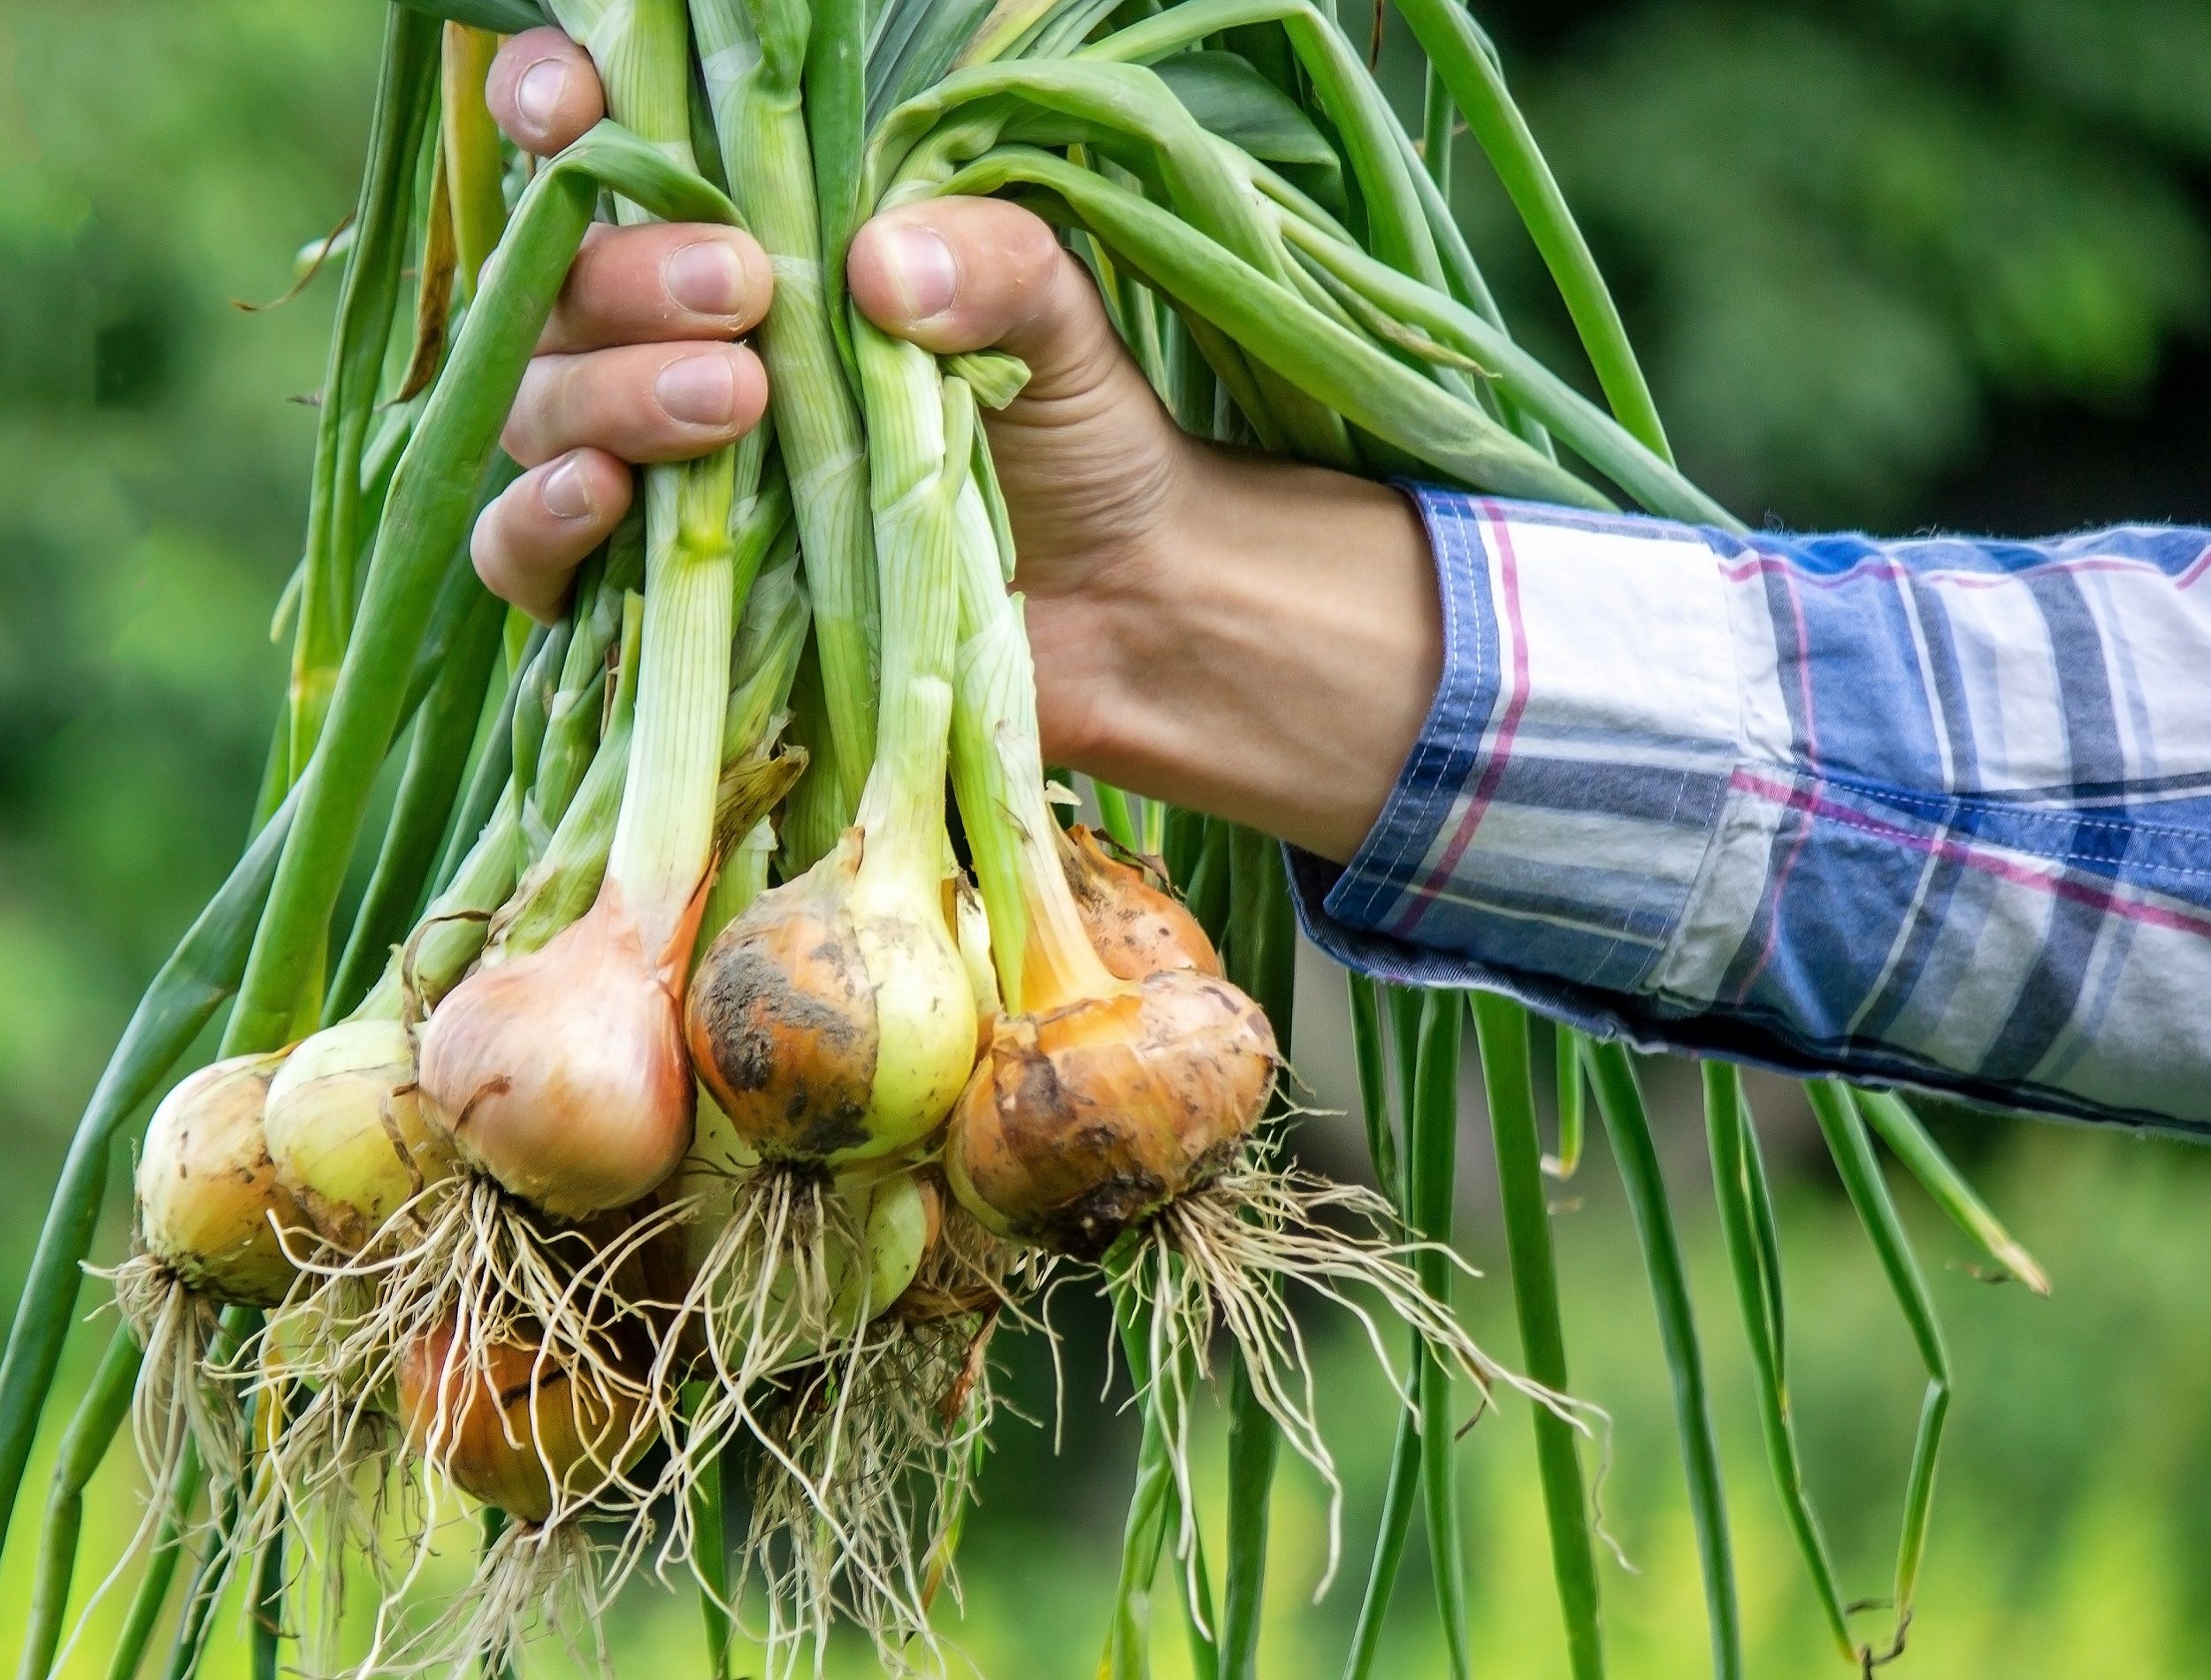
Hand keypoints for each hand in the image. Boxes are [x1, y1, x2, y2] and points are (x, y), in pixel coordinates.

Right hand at [477, 30, 1440, 862]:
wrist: (1120, 609)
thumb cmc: (1074, 438)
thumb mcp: (1052, 321)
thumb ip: (986, 260)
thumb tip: (877, 263)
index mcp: (741, 260)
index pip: (597, 165)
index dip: (551, 113)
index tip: (571, 105)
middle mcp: (665, 356)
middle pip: (557, 293)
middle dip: (629, 277)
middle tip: (746, 293)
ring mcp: (646, 480)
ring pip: (536, 411)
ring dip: (610, 392)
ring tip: (740, 401)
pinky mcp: (648, 602)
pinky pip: (521, 559)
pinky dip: (540, 521)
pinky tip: (605, 495)